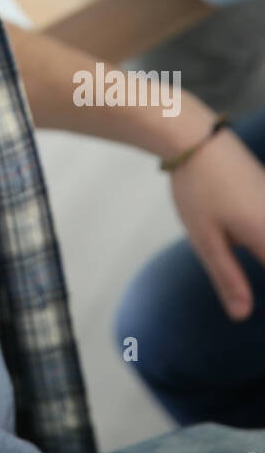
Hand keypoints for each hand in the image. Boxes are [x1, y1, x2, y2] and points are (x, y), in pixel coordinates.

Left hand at [170, 124, 264, 319]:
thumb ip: (228, 279)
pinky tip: (246, 238)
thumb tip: (242, 316)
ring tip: (229, 242)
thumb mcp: (206, 239)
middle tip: (229, 252)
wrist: (195, 136)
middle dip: (258, 259)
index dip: (260, 292)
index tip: (246, 300)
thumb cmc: (197, 188)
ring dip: (259, 249)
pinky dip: (260, 238)